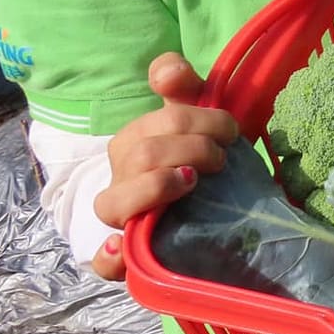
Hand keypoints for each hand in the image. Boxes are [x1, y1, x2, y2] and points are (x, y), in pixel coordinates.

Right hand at [90, 52, 240, 280]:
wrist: (205, 221)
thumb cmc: (196, 165)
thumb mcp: (196, 125)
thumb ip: (185, 88)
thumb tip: (168, 70)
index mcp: (134, 145)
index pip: (154, 123)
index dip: (194, 121)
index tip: (229, 131)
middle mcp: (122, 180)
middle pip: (143, 154)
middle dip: (192, 148)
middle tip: (221, 160)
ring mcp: (122, 219)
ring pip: (114, 201)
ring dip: (158, 187)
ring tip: (192, 182)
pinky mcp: (126, 258)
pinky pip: (104, 263)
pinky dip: (110, 257)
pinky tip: (123, 247)